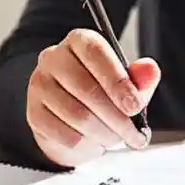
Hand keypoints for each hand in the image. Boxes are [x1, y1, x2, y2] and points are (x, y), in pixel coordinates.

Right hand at [27, 29, 160, 166]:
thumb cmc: (104, 97)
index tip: (134, 107)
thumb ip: (140, 79)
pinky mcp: (34, 112)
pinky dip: (85, 143)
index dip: (117, 81)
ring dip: (103, 133)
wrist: (75, 124)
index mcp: (80, 41)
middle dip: (116, 117)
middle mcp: (54, 57)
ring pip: (76, 114)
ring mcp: (40, 84)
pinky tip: (93, 140)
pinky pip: (62, 133)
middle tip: (132, 134)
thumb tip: (150, 69)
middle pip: (86, 87)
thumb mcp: (128, 86)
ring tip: (115, 138)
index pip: (95, 52)